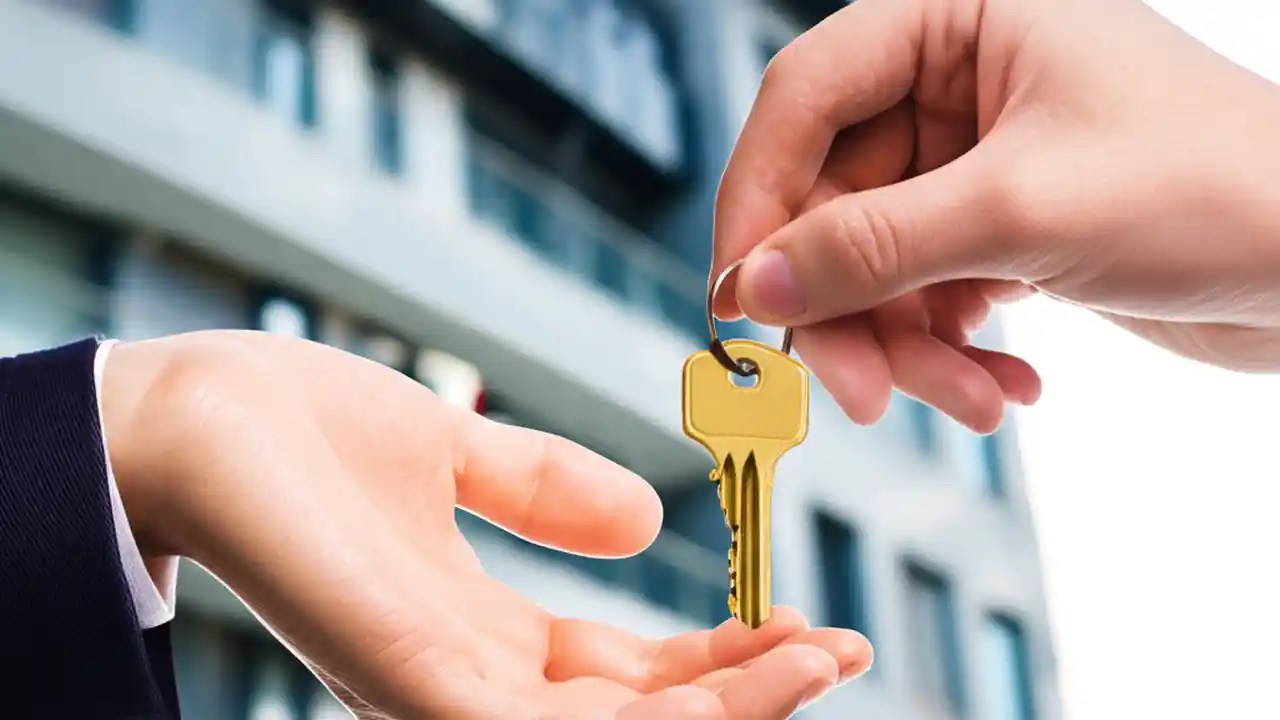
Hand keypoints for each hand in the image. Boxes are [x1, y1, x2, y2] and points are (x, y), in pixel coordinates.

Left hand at [102, 331, 870, 718]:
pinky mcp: (417, 690)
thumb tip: (648, 516)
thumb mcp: (461, 456)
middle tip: (841, 650)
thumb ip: (544, 488)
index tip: (806, 620)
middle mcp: (473, 684)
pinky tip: (736, 688)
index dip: (725, 662)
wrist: (195, 413)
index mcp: (486, 634)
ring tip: (815, 662)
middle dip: (750, 697)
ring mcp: (443, 698)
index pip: (631, 680)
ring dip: (729, 716)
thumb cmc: (306, 433)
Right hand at [713, 0, 1279, 431]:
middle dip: (851, 309)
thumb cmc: (1219, 187)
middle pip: (832, 200)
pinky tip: (1006, 387)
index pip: (805, 97)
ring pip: (874, 262)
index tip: (740, 302)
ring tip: (973, 401)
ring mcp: (974, 157)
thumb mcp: (1024, 211)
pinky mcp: (997, 224)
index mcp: (956, 18)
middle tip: (864, 396)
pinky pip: (924, 292)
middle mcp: (955, 79)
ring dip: (909, 349)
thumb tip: (753, 286)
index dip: (758, 201)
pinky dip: (950, 352)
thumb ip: (872, 246)